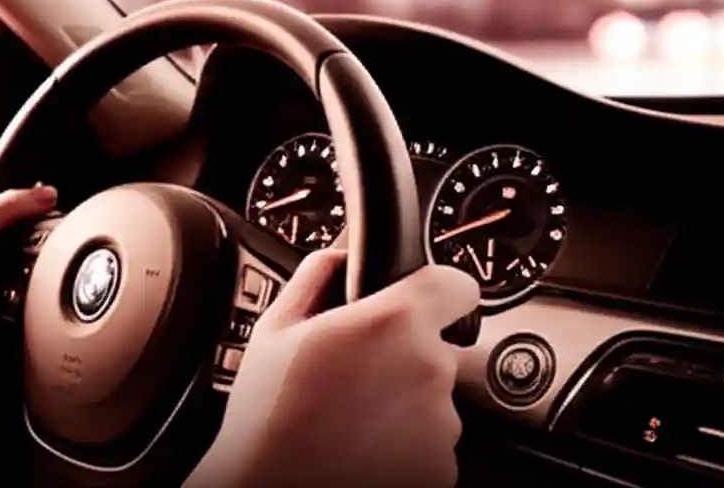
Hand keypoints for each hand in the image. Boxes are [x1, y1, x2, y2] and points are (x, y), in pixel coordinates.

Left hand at [0, 162, 56, 336]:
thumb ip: (10, 207)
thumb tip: (48, 193)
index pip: (1, 170)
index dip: (25, 182)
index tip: (48, 199)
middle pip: (2, 203)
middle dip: (19, 218)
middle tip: (37, 231)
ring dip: (9, 244)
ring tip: (21, 253)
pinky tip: (5, 271)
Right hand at [189, 250, 478, 487]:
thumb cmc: (267, 418)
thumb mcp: (275, 327)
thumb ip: (318, 275)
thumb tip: (342, 256)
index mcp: (392, 324)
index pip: (456, 284)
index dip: (437, 288)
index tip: (422, 299)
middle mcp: (428, 370)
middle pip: (435, 346)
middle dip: (400, 355)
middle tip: (351, 375)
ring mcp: (440, 425)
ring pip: (431, 397)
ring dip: (401, 401)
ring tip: (349, 417)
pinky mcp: (441, 468)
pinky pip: (430, 442)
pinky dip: (404, 443)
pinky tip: (360, 445)